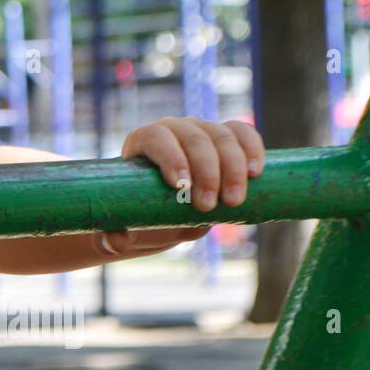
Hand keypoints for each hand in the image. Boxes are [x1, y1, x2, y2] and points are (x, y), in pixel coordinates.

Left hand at [95, 117, 266, 261]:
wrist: (163, 209)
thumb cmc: (139, 213)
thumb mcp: (124, 225)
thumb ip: (112, 235)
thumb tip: (117, 240)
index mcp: (143, 141)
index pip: (157, 138)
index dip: (170, 157)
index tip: (181, 187)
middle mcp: (173, 130)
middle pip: (193, 137)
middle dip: (206, 171)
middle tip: (209, 206)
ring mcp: (201, 130)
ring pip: (222, 136)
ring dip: (232, 168)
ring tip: (233, 201)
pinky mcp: (226, 138)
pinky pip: (242, 133)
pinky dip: (252, 148)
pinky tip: (256, 172)